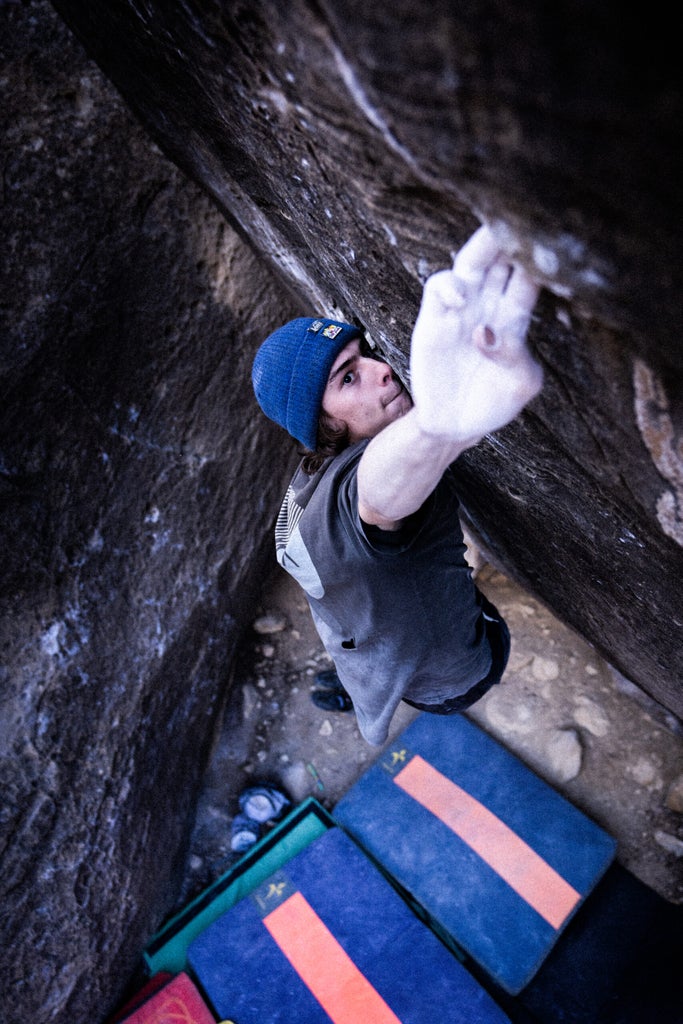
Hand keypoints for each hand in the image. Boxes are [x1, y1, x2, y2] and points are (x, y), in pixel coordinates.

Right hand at [409, 225, 542, 443]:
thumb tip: (486, 332)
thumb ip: (514, 356)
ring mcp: (460, 310)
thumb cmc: (495, 402)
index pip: (528, 276)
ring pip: (470, 264)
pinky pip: (437, 289)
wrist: (456, 425)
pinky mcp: (432, 321)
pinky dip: (447, 286)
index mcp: (515, 316)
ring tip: (495, 235)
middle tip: (524, 214)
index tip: (553, 235)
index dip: (538, 257)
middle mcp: (488, 305)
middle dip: (510, 238)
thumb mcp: (521, 384)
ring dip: (482, 247)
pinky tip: (460, 297)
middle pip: (500, 259)